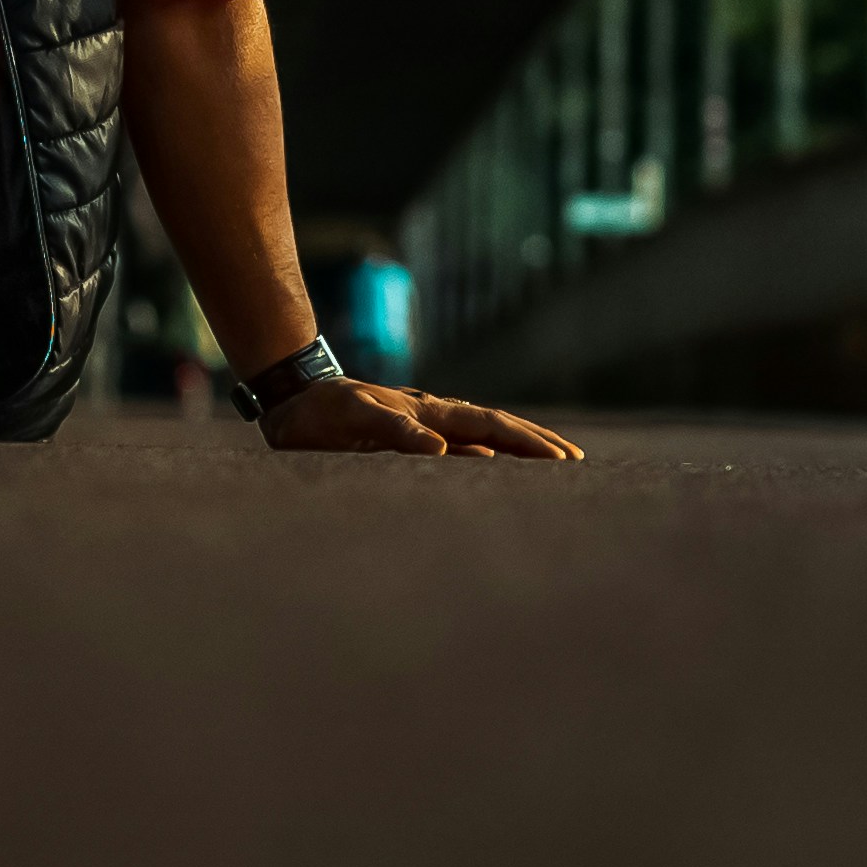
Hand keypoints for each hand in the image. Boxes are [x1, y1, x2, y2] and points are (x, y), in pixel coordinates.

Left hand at [264, 373, 583, 461]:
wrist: (293, 399)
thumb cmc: (321, 411)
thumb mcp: (354, 417)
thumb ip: (395, 430)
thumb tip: (443, 449)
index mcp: (429, 411)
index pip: (490, 426)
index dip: (526, 442)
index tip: (561, 459)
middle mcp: (434, 416)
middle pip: (496, 426)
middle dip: (534, 442)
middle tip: (573, 462)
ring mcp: (424, 424)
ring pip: (481, 435)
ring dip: (515, 448)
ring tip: (548, 463)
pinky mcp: (410, 435)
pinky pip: (459, 445)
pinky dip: (485, 455)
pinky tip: (494, 468)